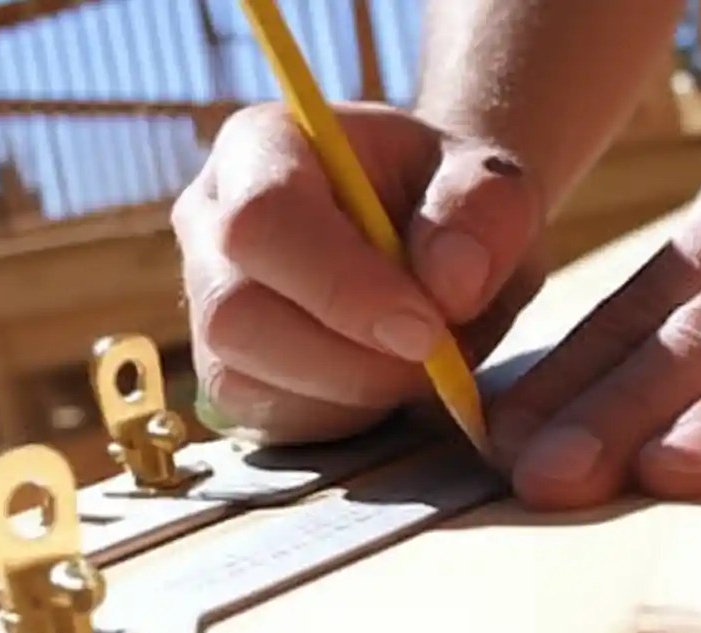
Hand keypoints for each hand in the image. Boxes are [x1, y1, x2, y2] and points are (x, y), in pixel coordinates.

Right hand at [173, 103, 543, 443]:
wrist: (439, 240)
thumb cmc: (454, 202)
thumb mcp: (494, 184)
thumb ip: (484, 212)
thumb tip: (450, 283)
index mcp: (262, 145)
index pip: (264, 218)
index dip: (339, 286)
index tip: (426, 329)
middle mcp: (210, 220)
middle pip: (234, 311)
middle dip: (347, 357)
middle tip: (435, 360)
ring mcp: (206, 300)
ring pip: (241, 375)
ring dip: (350, 391)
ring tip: (419, 363)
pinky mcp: (225, 369)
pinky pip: (264, 417)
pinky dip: (340, 418)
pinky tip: (384, 381)